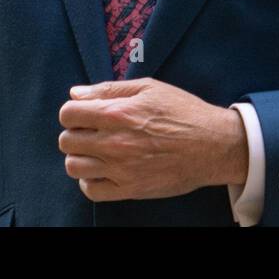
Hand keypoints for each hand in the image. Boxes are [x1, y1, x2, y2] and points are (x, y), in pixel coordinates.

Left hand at [58, 77, 247, 201]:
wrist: (212, 145)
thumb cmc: (183, 111)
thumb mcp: (149, 88)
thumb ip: (109, 89)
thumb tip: (75, 93)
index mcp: (116, 113)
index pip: (68, 114)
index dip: (73, 112)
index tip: (84, 115)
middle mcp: (113, 142)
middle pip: (66, 141)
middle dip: (75, 134)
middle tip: (92, 133)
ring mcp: (120, 169)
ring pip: (73, 167)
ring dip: (80, 157)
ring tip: (96, 152)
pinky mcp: (129, 190)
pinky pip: (91, 191)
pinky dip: (90, 181)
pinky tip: (103, 171)